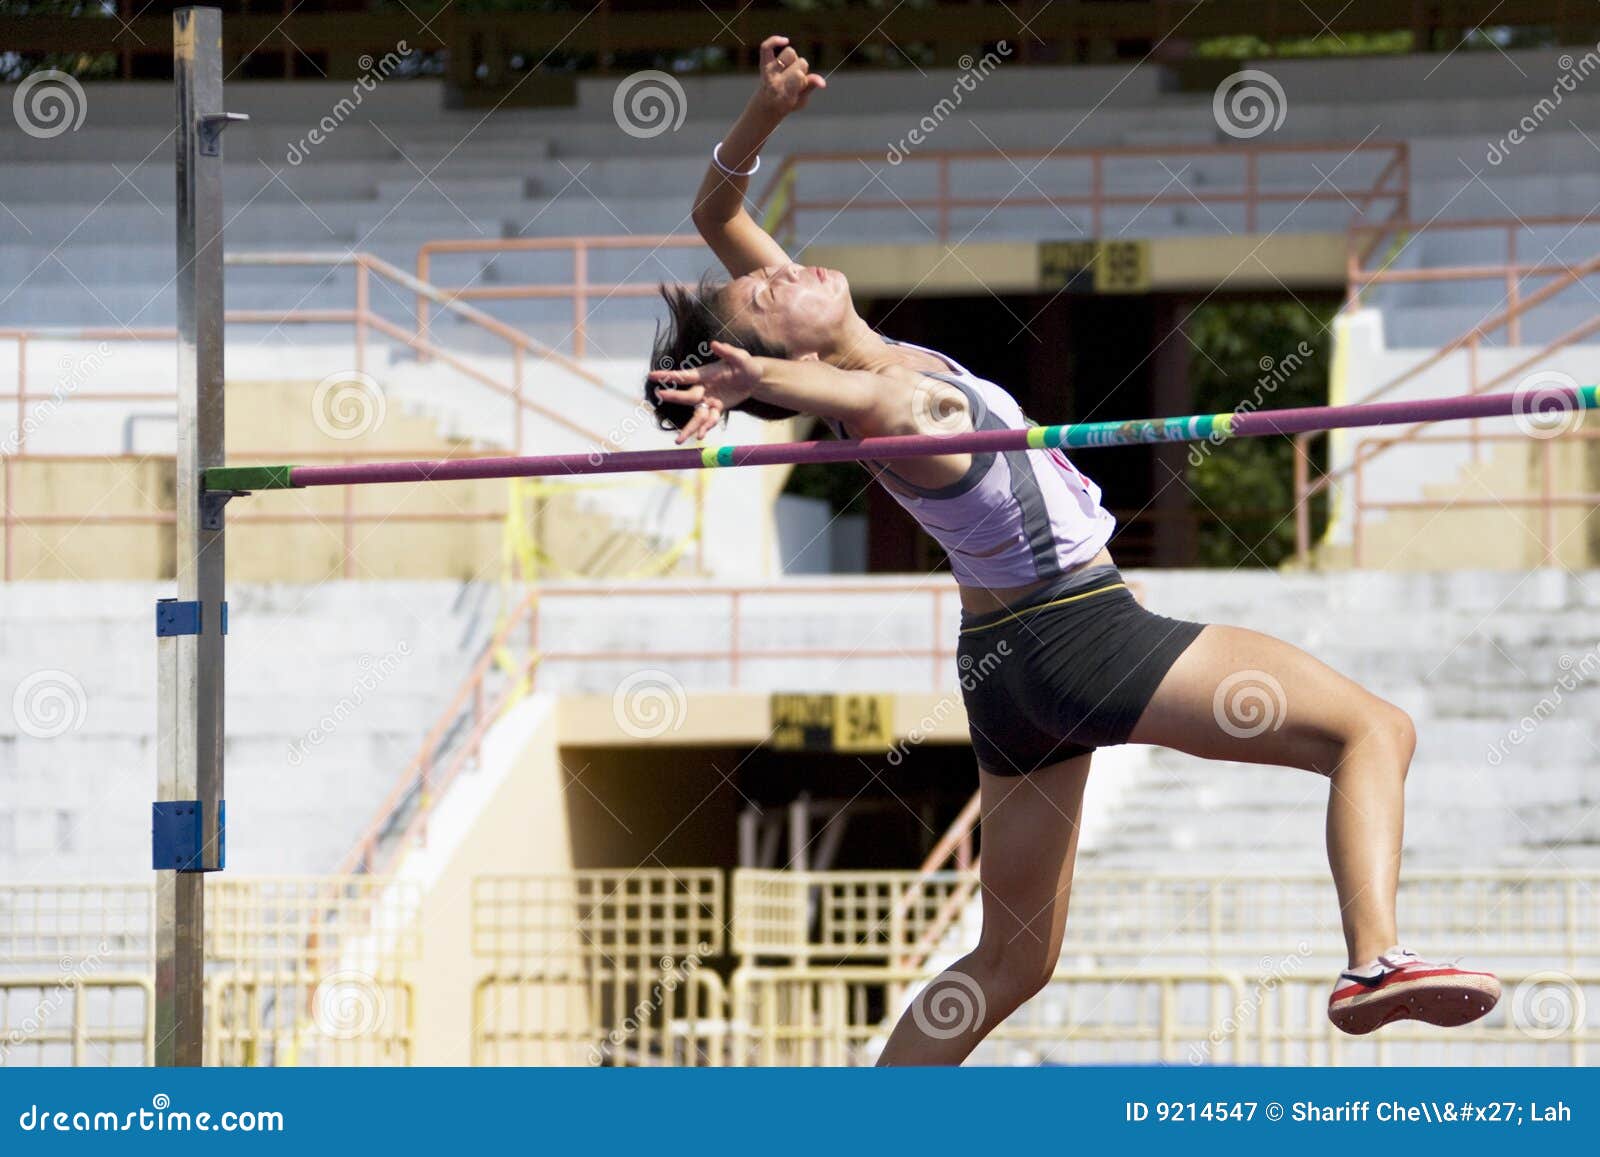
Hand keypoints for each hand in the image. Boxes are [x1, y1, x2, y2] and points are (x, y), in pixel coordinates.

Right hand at [648, 340, 762, 443]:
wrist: (755, 379)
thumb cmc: (745, 364)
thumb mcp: (740, 357)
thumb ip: (727, 352)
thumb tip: (714, 344)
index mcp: (704, 374)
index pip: (683, 376)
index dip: (668, 376)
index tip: (651, 375)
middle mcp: (703, 388)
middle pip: (687, 397)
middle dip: (674, 396)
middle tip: (659, 396)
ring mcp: (709, 400)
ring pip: (696, 416)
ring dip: (688, 428)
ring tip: (678, 441)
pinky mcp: (718, 409)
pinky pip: (710, 420)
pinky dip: (706, 428)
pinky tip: (701, 436)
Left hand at [755, 35, 824, 116]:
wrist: (766, 106)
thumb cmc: (787, 103)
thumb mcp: (801, 100)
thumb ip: (810, 87)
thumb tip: (823, 82)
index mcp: (785, 93)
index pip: (799, 75)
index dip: (805, 77)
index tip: (804, 83)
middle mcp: (775, 80)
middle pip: (800, 62)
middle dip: (803, 69)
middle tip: (796, 79)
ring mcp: (769, 70)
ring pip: (789, 52)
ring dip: (794, 59)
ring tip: (790, 69)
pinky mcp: (763, 63)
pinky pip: (766, 46)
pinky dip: (775, 41)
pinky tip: (785, 41)